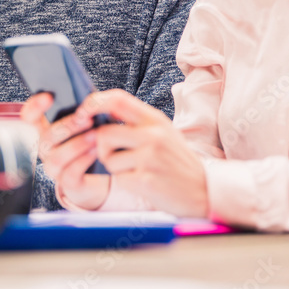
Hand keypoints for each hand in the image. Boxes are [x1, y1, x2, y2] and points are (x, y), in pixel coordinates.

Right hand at [21, 93, 109, 209]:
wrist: (97, 178)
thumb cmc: (90, 144)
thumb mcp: (84, 125)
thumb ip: (81, 112)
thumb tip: (89, 97)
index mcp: (46, 131)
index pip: (29, 118)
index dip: (33, 106)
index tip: (49, 96)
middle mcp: (46, 150)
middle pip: (46, 137)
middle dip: (68, 126)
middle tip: (87, 119)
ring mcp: (55, 168)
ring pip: (57, 157)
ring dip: (77, 145)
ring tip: (96, 136)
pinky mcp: (68, 183)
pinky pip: (70, 173)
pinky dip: (83, 160)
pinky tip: (96, 152)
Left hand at [74, 89, 208, 217]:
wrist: (205, 189)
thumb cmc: (176, 160)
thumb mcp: (162, 131)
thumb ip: (135, 120)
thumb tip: (99, 108)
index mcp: (154, 119)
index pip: (117, 99)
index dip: (94, 103)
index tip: (83, 112)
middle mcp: (153, 135)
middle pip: (103, 133)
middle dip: (100, 146)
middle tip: (113, 154)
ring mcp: (150, 158)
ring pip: (108, 159)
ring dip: (114, 167)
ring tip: (135, 169)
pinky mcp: (146, 180)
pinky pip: (118, 178)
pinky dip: (124, 181)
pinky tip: (141, 182)